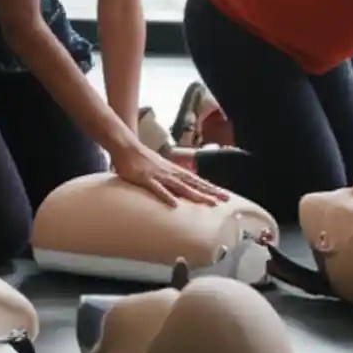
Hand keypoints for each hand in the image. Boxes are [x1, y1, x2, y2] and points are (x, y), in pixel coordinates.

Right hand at [110, 141, 228, 206]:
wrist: (127, 147)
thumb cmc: (142, 159)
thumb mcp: (159, 168)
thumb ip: (168, 178)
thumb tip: (176, 191)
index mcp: (174, 171)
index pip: (196, 180)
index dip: (210, 187)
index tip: (223, 195)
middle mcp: (171, 173)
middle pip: (194, 183)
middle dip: (210, 192)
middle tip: (225, 199)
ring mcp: (159, 176)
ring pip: (181, 187)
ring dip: (196, 195)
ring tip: (210, 203)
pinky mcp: (146, 179)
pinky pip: (158, 189)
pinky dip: (167, 196)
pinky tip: (175, 205)